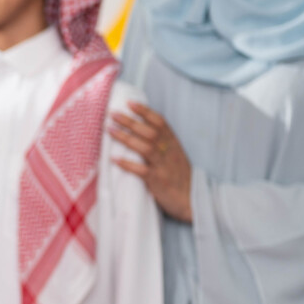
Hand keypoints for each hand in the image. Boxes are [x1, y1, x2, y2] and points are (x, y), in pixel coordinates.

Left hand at [108, 101, 193, 221]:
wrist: (193, 200)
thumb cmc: (180, 176)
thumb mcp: (175, 155)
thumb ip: (162, 142)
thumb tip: (140, 128)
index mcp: (173, 143)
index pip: (160, 122)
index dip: (145, 111)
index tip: (129, 103)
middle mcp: (169, 152)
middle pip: (149, 132)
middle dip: (130, 121)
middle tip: (112, 113)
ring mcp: (164, 166)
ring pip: (145, 147)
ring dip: (126, 138)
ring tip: (109, 130)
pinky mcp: (158, 181)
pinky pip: (142, 170)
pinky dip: (128, 164)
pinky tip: (114, 159)